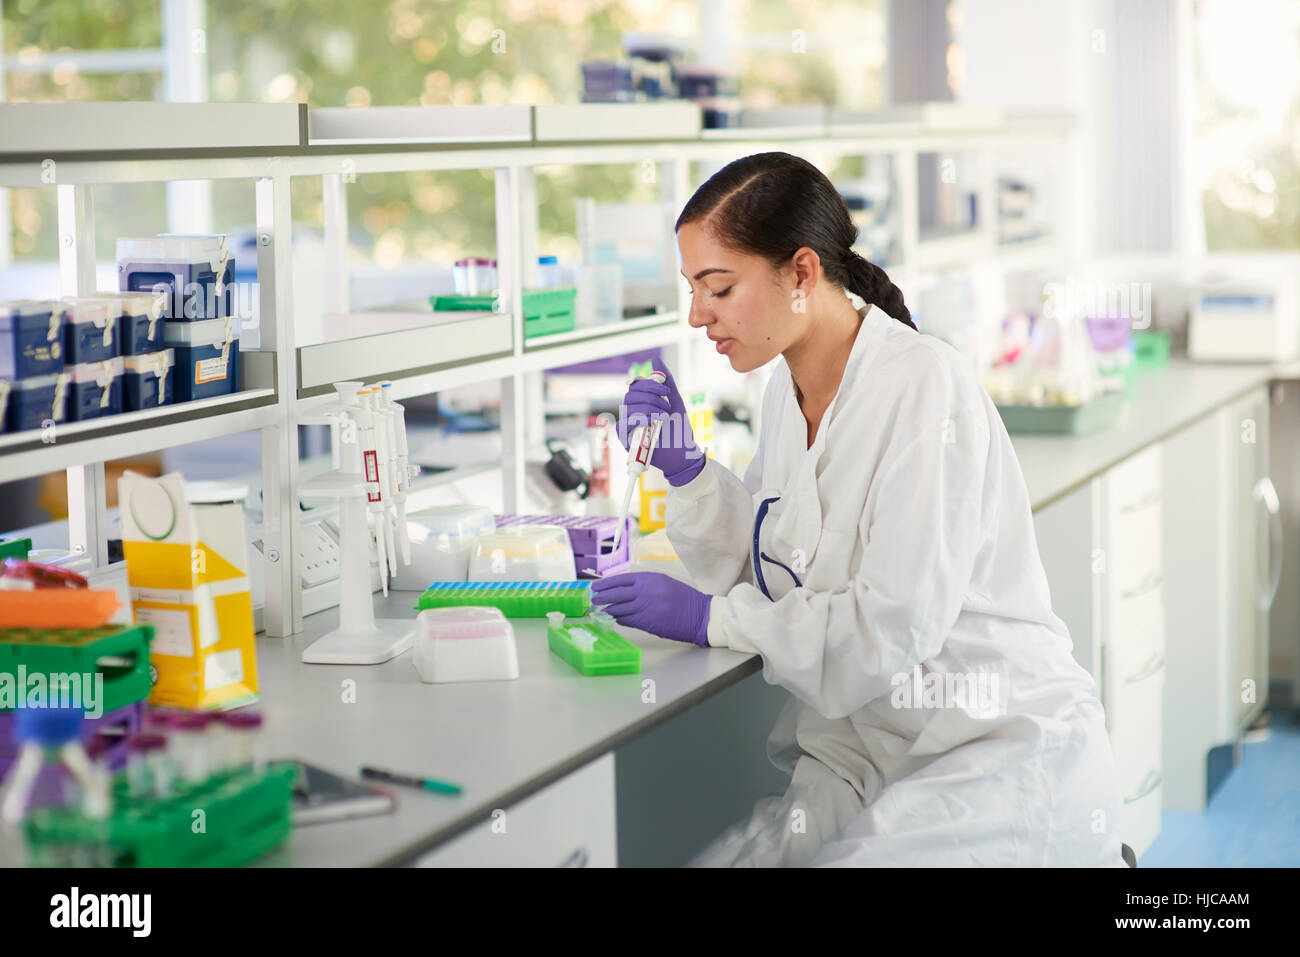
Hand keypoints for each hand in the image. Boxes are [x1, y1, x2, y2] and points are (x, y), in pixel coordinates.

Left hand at [590, 572, 711, 646]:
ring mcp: (646, 606)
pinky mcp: (647, 622)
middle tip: (592, 599)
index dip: (606, 583)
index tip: (596, 586)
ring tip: (599, 610)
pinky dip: (619, 619)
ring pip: (619, 608)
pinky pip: (627, 620)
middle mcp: (646, 590)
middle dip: (602, 596)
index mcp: (650, 578)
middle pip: (616, 593)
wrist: (699, 615)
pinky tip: (615, 618)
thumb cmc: (683, 599)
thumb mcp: (664, 584)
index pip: (622, 579)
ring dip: (608, 609)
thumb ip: (644, 586)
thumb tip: (624, 591)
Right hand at [617, 358, 706, 486]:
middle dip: (651, 396)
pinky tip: (653, 423)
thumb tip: (655, 359)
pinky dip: (640, 419)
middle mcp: (633, 413)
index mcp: (642, 403)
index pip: (635, 385)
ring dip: (650, 408)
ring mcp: (629, 426)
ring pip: (629, 406)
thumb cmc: (679, 430)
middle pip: (631, 394)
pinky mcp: (627, 439)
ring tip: (664, 418)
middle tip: (667, 406)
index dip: (649, 384)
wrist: (684, 453)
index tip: (666, 391)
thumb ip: (666, 380)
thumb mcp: (675, 401)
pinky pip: (624, 423)